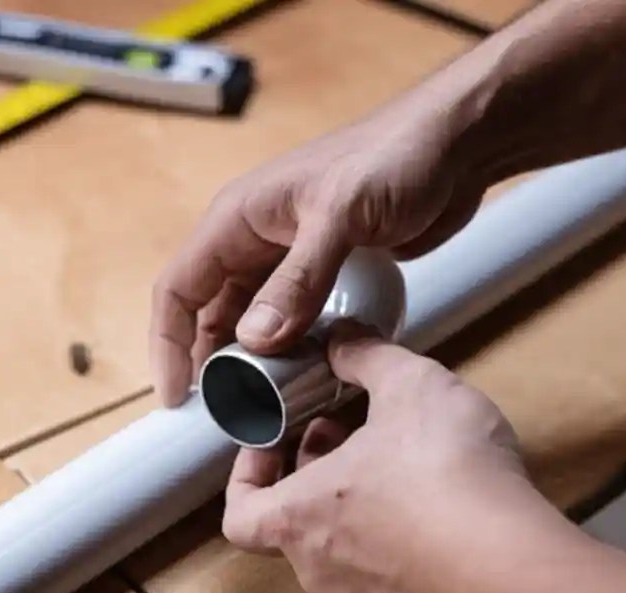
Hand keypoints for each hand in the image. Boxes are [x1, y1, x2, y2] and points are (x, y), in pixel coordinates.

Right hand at [150, 95, 491, 406]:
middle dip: (213, 362)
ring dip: (256, 361)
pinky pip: (294, 317)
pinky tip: (307, 378)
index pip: (179, 288)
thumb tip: (256, 340)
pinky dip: (294, 349)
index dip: (169, 344)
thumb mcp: (342, 217)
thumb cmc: (396, 155)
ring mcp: (291, 254)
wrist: (457, 144)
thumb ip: (299, 279)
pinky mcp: (327, 268)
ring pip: (253, 319)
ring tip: (265, 407)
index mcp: (239, 217)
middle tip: (226, 414)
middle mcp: (255, 237)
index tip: (176, 398)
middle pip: (212, 311)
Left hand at [220, 327, 577, 592]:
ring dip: (358, 495)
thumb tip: (344, 339)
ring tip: (398, 450)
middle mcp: (321, 567)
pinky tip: (441, 491)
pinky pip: (391, 563)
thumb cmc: (446, 481)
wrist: (515, 573)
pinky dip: (400, 526)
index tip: (275, 438)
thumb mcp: (409, 386)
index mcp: (297, 518)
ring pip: (342, 540)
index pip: (238, 513)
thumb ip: (367, 355)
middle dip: (313, 468)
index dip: (248, 473)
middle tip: (343, 428)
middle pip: (294, 519)